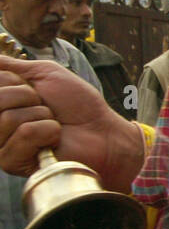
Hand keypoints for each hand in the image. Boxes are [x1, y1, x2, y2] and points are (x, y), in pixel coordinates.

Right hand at [0, 56, 142, 189]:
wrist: (99, 131)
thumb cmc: (75, 103)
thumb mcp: (43, 73)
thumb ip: (11, 66)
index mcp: (1, 102)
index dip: (17, 81)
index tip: (34, 89)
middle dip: (28, 96)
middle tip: (46, 106)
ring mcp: (1, 144)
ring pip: (8, 117)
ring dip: (41, 115)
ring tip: (52, 123)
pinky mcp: (13, 161)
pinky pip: (24, 134)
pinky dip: (46, 131)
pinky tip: (53, 139)